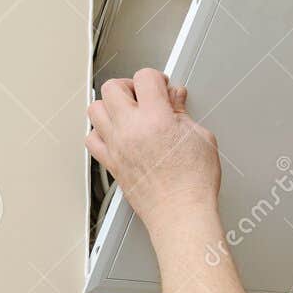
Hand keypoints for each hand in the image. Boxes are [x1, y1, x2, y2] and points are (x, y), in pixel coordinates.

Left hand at [86, 68, 220, 232]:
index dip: (157, 78)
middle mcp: (130, 130)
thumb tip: (175, 99)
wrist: (181, 215)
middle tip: (144, 96)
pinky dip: (99, 132)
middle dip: (130, 86)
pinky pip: (91, 139)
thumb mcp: (201, 138)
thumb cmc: (193, 184)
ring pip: (95, 109)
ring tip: (127, 112)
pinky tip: (115, 135)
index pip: (145, 77)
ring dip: (110, 106)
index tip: (164, 87)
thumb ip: (183, 113)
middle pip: (113, 87)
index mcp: (156, 118)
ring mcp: (117, 147)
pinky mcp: (111, 164)